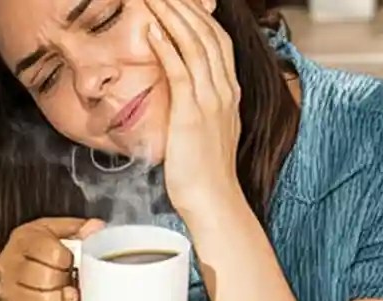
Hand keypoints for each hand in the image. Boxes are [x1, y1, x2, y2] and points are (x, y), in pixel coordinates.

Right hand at [0, 217, 104, 300]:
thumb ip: (77, 229)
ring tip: (67, 296)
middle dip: (65, 282)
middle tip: (70, 280)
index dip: (68, 260)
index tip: (70, 261)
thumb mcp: (57, 232)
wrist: (18, 277)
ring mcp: (8, 289)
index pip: (52, 253)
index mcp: (24, 239)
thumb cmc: (40, 254)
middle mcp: (10, 263)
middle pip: (46, 278)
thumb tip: (95, 228)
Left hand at [144, 0, 242, 219]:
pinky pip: (180, 71)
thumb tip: (185, 94)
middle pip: (207, 33)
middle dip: (184, 6)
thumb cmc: (204, 171)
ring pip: (195, 45)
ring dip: (173, 16)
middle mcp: (224, 89)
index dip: (199, 15)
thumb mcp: (208, 129)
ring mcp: (211, 100)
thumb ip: (200, 105)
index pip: (217, 40)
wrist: (213, 199)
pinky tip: (153, 30)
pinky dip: (167, 47)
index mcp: (229, 91)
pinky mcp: (193, 113)